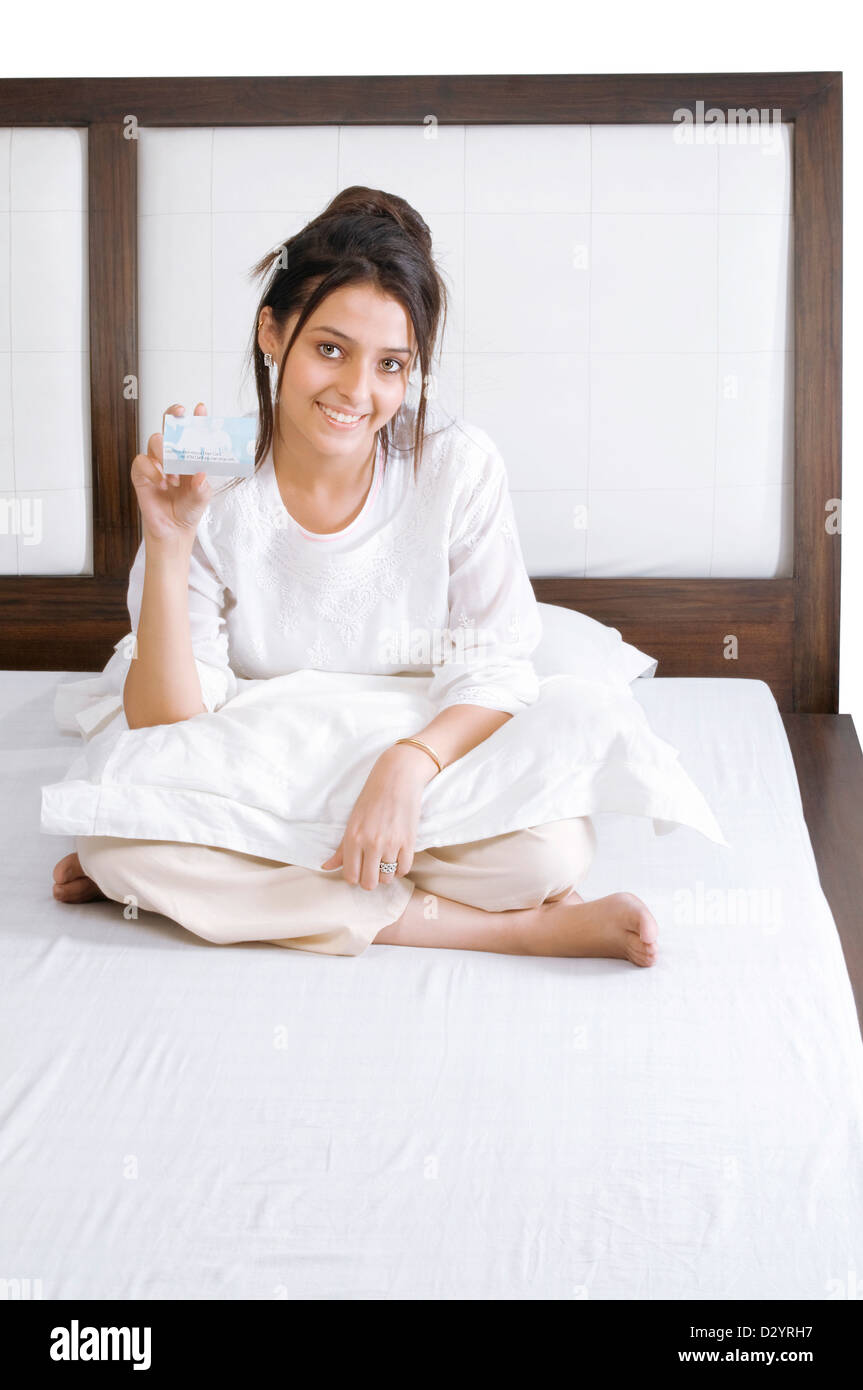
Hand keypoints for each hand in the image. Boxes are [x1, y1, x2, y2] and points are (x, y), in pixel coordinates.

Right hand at [131, 402, 211, 544]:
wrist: (174, 530)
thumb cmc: (188, 509)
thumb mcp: (202, 498)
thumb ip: (202, 487)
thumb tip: (200, 475)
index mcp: (189, 457)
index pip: (192, 433)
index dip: (196, 419)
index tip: (201, 409)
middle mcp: (172, 456)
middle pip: (169, 427)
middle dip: (173, 416)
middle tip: (180, 412)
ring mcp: (156, 463)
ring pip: (155, 441)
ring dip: (165, 452)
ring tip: (174, 473)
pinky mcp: (141, 474)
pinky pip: (142, 461)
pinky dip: (152, 470)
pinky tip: (161, 482)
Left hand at [319, 745, 433, 889]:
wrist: (397, 777)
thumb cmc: (372, 798)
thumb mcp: (352, 822)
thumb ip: (341, 849)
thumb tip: (326, 868)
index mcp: (353, 838)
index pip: (350, 876)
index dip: (355, 876)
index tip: (359, 868)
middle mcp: (371, 843)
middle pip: (369, 883)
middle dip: (370, 879)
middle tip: (372, 868)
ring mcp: (391, 844)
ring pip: (387, 878)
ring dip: (386, 872)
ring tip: (385, 859)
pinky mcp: (408, 842)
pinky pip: (404, 869)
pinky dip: (400, 868)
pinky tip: (397, 857)